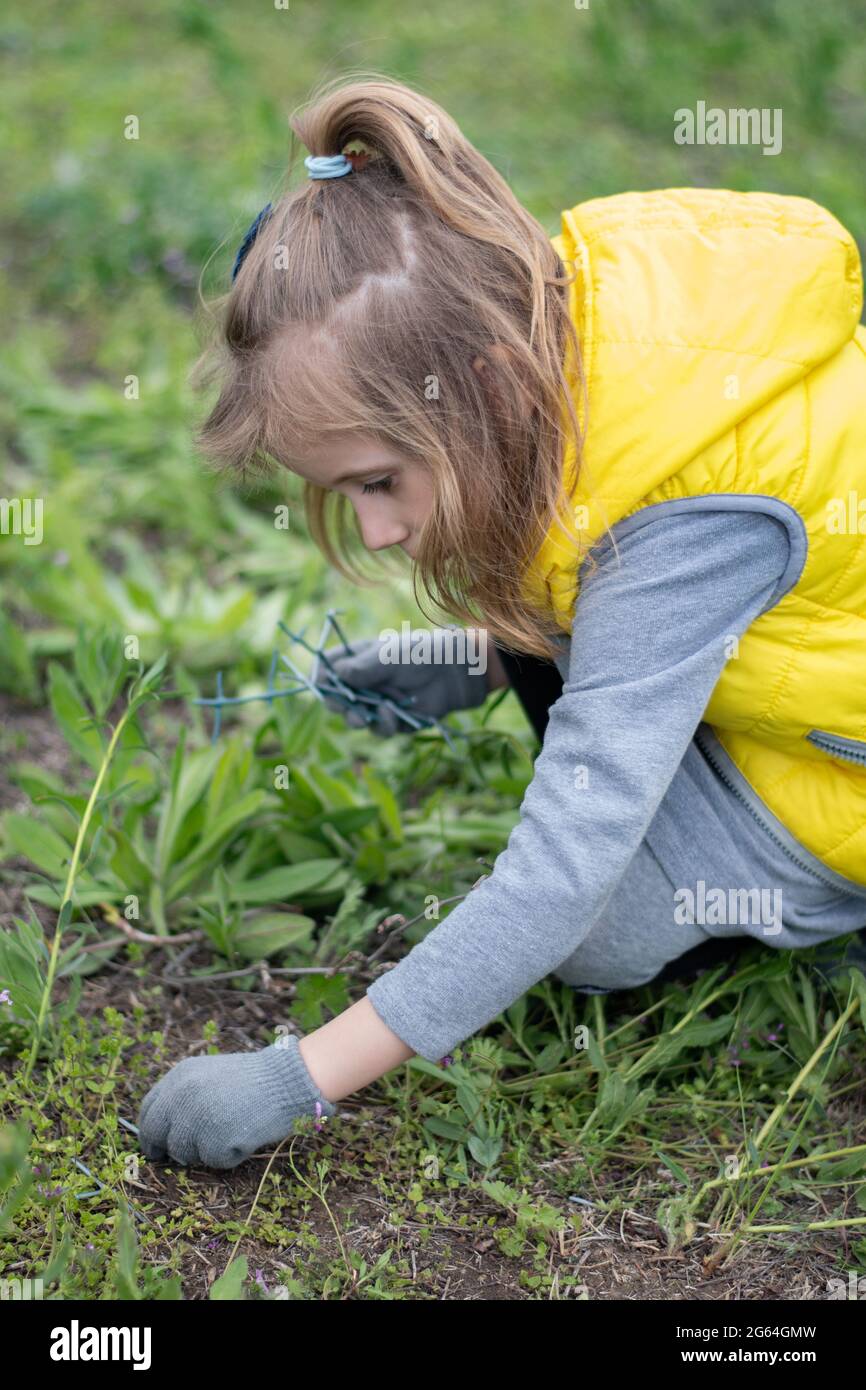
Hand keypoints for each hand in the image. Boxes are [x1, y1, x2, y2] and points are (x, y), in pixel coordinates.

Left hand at [137, 1035, 335, 1169]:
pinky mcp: (214, 1141)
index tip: (155, 1144)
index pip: (148, 1111)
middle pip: (157, 1135)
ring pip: (184, 1153)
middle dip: (166, 1149)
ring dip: (203, 1150)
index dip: (151, 1131)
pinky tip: (244, 1136)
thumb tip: (162, 1129)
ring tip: (230, 1130)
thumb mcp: (208, 1074)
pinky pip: (212, 1161)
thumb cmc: (252, 1079)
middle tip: (178, 1157)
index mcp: (179, 1077)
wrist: (284, 1080)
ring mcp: (196, 1119)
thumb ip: (183, 1095)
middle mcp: (181, 1096)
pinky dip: (228, 1156)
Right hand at [315, 628, 489, 736]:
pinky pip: (380, 729)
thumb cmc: (419, 654)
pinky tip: (391, 715)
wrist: (454, 672)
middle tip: (340, 706)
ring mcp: (378, 702)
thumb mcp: (387, 656)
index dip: (321, 678)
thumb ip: (361, 668)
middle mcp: (365, 683)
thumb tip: (334, 674)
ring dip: (356, 719)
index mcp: (358, 660)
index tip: (319, 684)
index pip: (328, 669)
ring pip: (355, 719)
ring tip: (361, 718)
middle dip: (336, 704)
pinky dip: (383, 724)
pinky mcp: (393, 720)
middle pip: (336, 699)